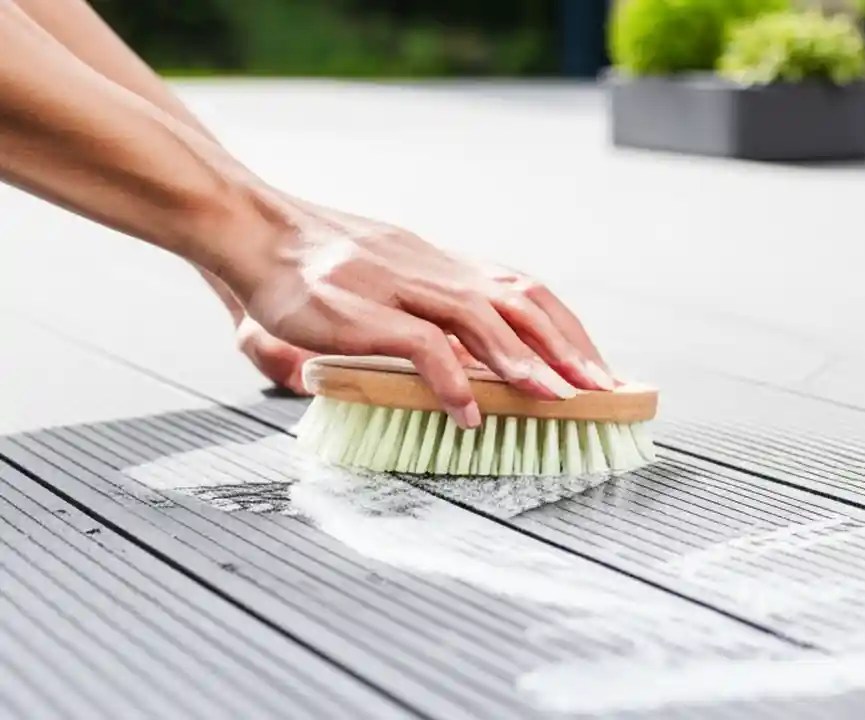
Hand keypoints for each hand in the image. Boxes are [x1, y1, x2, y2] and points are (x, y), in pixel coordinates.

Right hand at [228, 202, 615, 427]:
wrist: (245, 229)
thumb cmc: (301, 268)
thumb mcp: (368, 293)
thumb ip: (400, 336)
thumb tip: (425, 382)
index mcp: (439, 264)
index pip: (522, 288)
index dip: (565, 327)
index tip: (593, 364)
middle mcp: (430, 269)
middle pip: (521, 298)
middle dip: (568, 345)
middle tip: (604, 386)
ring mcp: (397, 286)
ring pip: (482, 318)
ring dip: (527, 361)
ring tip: (560, 399)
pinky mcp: (360, 310)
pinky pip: (421, 345)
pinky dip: (453, 380)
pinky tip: (470, 413)